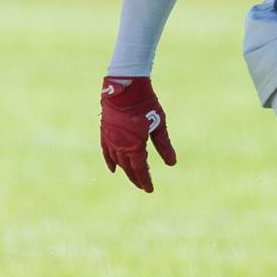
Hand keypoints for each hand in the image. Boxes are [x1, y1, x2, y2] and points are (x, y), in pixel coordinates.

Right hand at [100, 75, 174, 192]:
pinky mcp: (104, 131)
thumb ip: (164, 145)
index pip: (140, 169)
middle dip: (136, 178)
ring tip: (133, 176)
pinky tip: (113, 169)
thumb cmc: (146, 104)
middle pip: (128, 168)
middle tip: (143, 186)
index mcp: (134, 146)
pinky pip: (106, 151)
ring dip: (125, 170)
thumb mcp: (159, 125)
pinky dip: (110, 161)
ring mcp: (110, 139)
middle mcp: (120, 146)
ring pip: (117, 161)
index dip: (145, 180)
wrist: (125, 87)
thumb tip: (172, 163)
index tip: (149, 189)